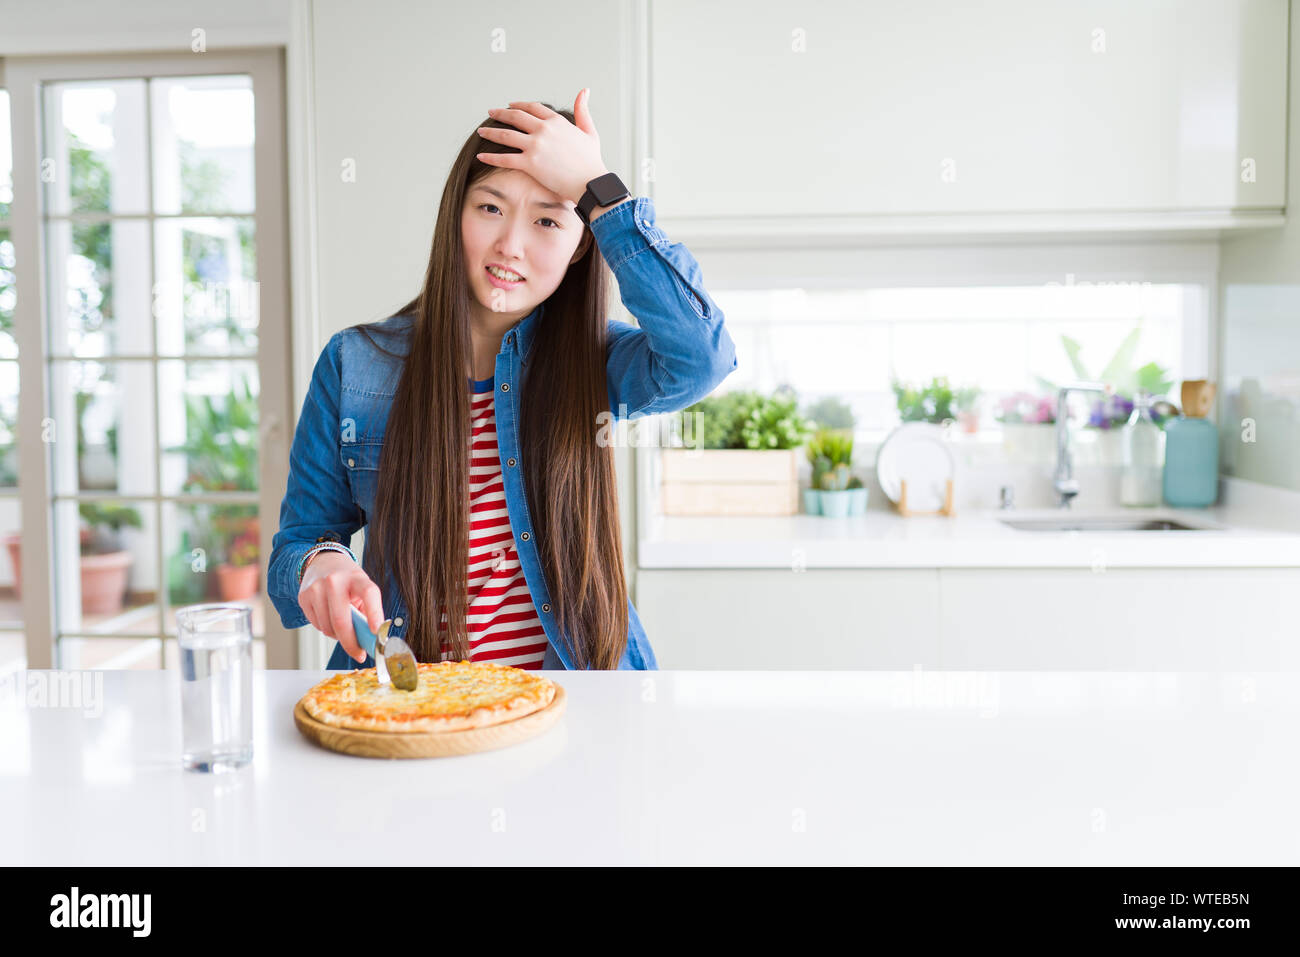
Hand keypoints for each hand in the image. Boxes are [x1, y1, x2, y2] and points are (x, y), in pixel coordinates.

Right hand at [298, 551, 384, 662]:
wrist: (324, 563)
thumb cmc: (348, 581)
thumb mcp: (362, 588)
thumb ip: (367, 612)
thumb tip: (371, 640)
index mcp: (356, 577)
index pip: (368, 593)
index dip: (374, 613)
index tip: (376, 632)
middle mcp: (334, 581)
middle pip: (341, 621)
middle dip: (351, 644)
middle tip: (359, 654)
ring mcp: (316, 588)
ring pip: (328, 628)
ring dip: (338, 636)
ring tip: (343, 628)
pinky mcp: (303, 597)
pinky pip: (317, 625)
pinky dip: (326, 629)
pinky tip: (329, 618)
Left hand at [475, 89, 609, 206]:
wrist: (590, 182)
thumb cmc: (591, 161)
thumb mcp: (589, 131)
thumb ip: (583, 110)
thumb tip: (584, 90)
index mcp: (556, 121)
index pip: (532, 108)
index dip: (519, 105)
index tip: (510, 106)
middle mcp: (543, 129)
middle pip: (515, 116)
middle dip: (500, 114)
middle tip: (490, 113)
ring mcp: (535, 146)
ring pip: (506, 135)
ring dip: (490, 132)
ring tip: (481, 131)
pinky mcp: (530, 164)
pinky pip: (505, 158)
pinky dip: (491, 157)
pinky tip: (481, 156)